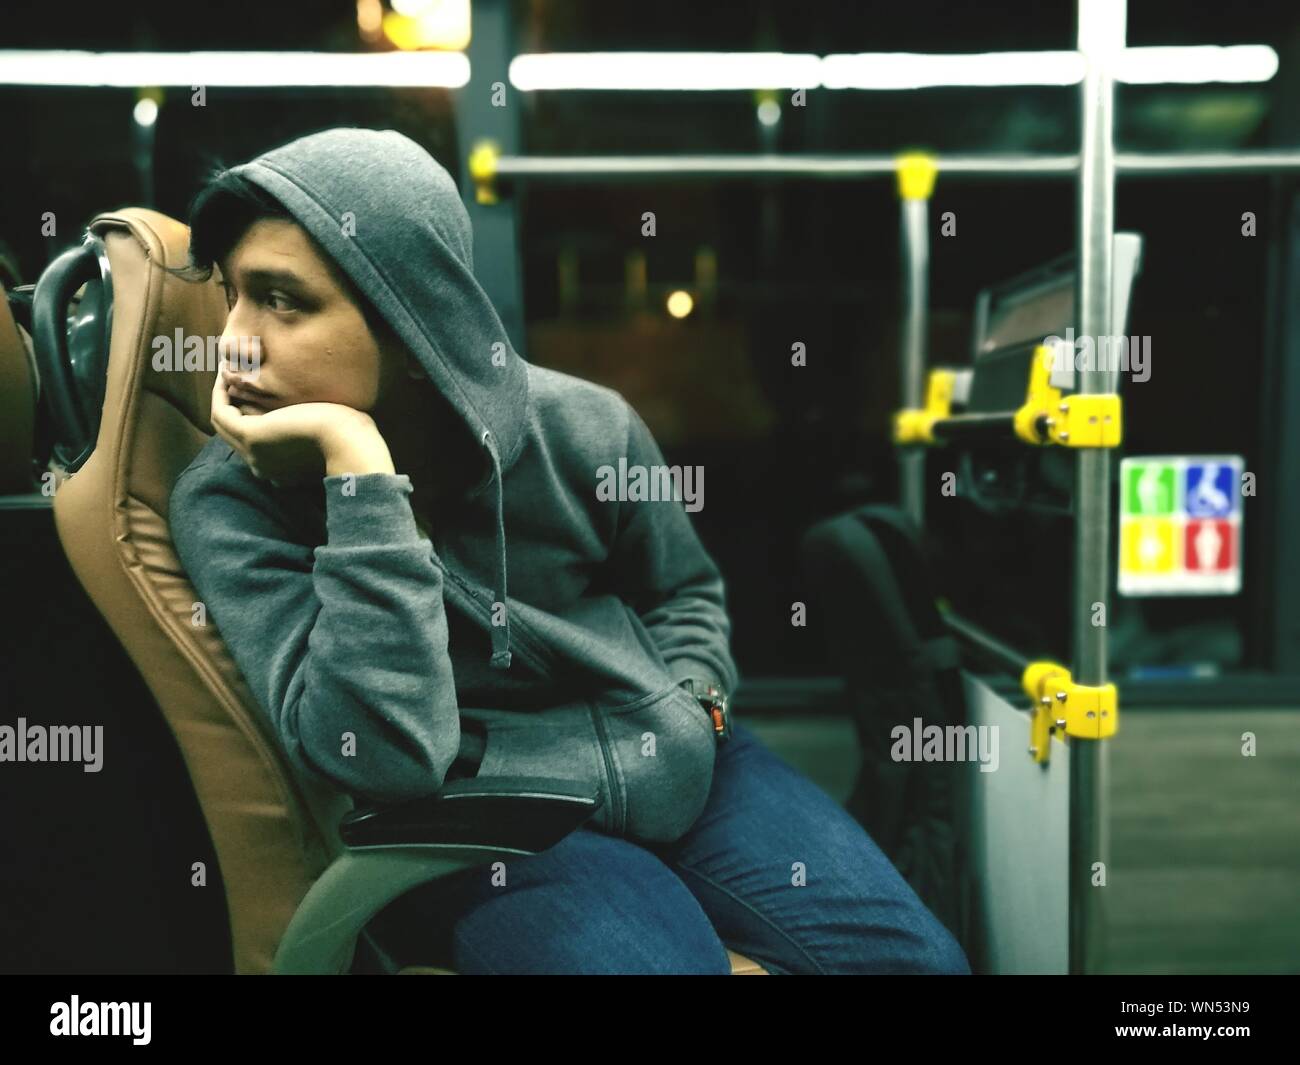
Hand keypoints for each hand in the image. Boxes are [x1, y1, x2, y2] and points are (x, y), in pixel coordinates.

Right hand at [210, 362, 391, 485]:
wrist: (352, 445)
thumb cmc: (354, 436)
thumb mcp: (331, 431)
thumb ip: (316, 425)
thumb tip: (316, 410)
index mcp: (281, 470)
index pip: (253, 444)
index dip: (248, 415)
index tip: (249, 389)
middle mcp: (262, 466)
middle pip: (232, 435)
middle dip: (229, 404)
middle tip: (231, 376)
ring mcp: (254, 454)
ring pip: (223, 424)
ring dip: (221, 396)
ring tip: (226, 370)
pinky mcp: (251, 436)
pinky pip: (222, 413)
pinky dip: (220, 393)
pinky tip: (226, 372)